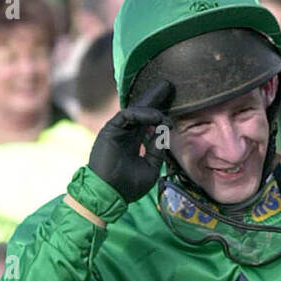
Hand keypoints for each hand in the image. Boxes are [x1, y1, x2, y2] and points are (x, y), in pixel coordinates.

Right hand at [87, 80, 173, 202]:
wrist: (108, 195)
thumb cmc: (127, 187)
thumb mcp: (150, 169)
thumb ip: (157, 151)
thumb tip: (163, 133)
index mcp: (133, 142)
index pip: (148, 124)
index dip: (160, 115)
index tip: (172, 117)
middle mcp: (125, 134)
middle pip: (142, 111)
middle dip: (156, 98)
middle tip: (169, 85)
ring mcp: (118, 131)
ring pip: (135, 110)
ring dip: (152, 102)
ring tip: (166, 91)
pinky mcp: (111, 129)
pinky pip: (127, 115)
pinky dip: (143, 114)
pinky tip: (156, 116)